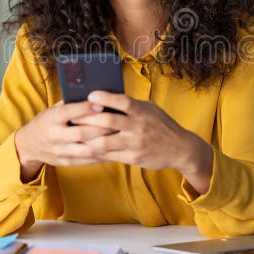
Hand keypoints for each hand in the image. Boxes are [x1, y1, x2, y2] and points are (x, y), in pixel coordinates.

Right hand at [14, 100, 113, 181]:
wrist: (28, 145)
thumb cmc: (46, 122)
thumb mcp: (52, 109)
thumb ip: (70, 104)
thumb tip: (93, 95)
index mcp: (52, 118)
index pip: (70, 112)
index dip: (87, 108)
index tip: (102, 103)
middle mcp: (55, 135)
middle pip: (82, 133)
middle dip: (102, 128)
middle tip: (118, 123)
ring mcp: (60, 151)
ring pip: (86, 149)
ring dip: (104, 144)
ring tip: (118, 138)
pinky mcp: (65, 162)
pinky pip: (86, 161)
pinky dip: (101, 156)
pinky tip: (112, 150)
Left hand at [69, 91, 212, 193]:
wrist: (181, 149)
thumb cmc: (161, 125)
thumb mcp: (150, 110)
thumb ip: (131, 106)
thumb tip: (106, 99)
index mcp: (142, 111)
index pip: (122, 102)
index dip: (105, 98)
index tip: (90, 95)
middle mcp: (138, 127)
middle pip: (108, 122)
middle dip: (87, 119)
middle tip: (72, 117)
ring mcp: (135, 144)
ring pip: (104, 142)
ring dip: (86, 138)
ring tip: (74, 134)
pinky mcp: (132, 158)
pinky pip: (109, 155)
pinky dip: (95, 151)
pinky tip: (85, 147)